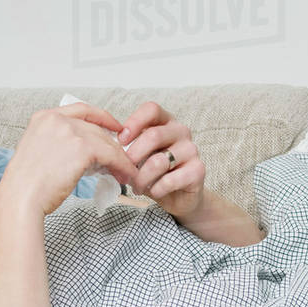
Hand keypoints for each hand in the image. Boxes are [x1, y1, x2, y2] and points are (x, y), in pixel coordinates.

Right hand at [2, 103, 137, 216]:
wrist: (21, 197)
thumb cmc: (26, 185)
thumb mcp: (39, 152)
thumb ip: (60, 144)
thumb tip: (89, 155)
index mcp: (44, 117)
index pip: (81, 109)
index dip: (102, 117)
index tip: (115, 126)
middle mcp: (57, 119)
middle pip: (96, 128)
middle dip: (112, 146)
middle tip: (122, 162)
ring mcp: (70, 131)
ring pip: (106, 142)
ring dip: (120, 159)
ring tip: (125, 173)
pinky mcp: (83, 148)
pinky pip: (112, 155)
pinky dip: (122, 166)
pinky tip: (125, 176)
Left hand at [118, 102, 206, 219]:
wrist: (180, 196)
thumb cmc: (156, 172)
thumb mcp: (140, 155)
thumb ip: (129, 146)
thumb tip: (109, 146)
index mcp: (166, 122)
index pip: (151, 109)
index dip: (134, 122)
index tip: (120, 140)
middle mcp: (181, 131)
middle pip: (153, 135)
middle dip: (133, 156)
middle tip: (123, 170)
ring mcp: (192, 150)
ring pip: (159, 161)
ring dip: (142, 178)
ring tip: (136, 187)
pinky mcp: (198, 170)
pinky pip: (170, 180)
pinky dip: (156, 189)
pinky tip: (153, 192)